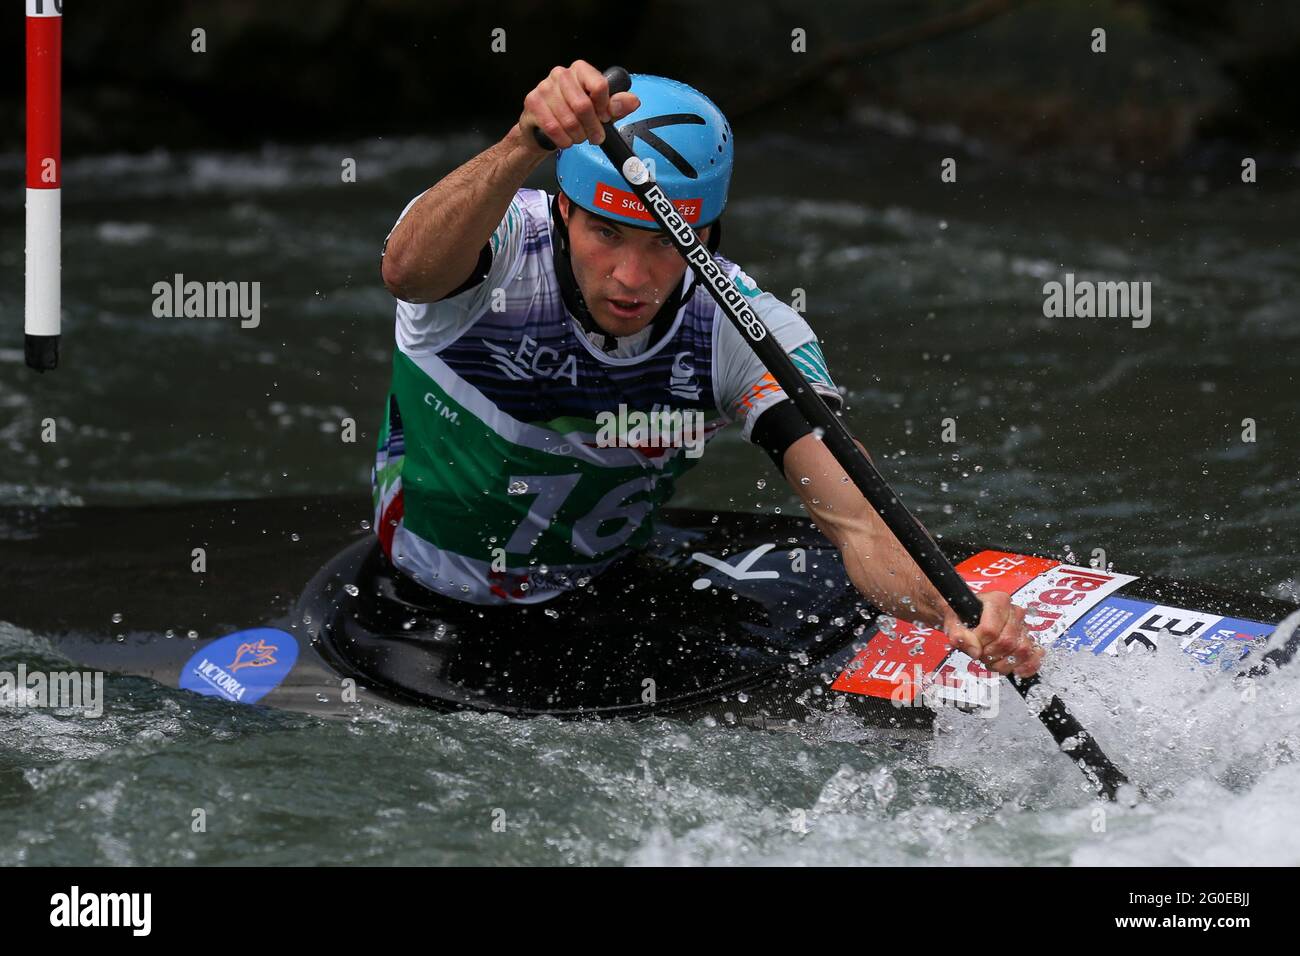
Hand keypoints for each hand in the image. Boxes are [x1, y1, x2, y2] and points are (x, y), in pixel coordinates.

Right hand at [520, 60, 640, 150]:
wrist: (543, 128)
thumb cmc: (573, 115)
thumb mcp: (600, 111)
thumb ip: (616, 106)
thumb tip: (633, 101)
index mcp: (580, 70)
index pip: (599, 86)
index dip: (604, 108)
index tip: (604, 118)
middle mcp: (561, 74)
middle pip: (584, 106)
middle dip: (592, 128)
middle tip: (594, 137)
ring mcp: (545, 87)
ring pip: (569, 120)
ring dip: (577, 136)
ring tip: (578, 137)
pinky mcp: (532, 103)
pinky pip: (553, 127)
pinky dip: (563, 140)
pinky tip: (565, 140)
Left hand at [942, 590, 1043, 677]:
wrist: (968, 616)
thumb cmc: (962, 616)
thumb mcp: (953, 622)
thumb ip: (959, 635)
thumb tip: (974, 650)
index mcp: (997, 601)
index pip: (990, 630)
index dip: (979, 642)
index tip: (971, 643)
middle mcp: (1014, 612)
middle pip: (1007, 642)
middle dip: (990, 654)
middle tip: (980, 654)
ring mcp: (1023, 626)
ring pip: (1022, 650)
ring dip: (1004, 663)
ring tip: (991, 660)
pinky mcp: (1029, 640)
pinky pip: (1035, 656)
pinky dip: (1027, 666)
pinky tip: (1016, 670)